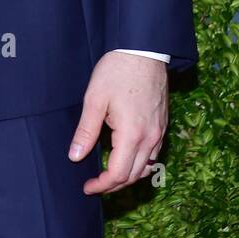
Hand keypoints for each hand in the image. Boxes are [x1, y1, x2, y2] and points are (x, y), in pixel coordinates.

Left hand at [68, 51, 167, 194]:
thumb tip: (75, 157)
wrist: (143, 50)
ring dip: (128, 176)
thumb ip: (86, 131)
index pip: (119, 174)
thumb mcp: (95, 99)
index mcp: (132, 134)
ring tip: (109, 174)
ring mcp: (159, 132)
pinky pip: (154, 155)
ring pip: (146, 168)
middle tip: (94, 184)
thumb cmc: (117, 71)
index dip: (102, 185)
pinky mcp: (162, 124)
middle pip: (134, 176)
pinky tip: (126, 157)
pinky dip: (140, 164)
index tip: (87, 187)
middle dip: (114, 185)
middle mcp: (150, 138)